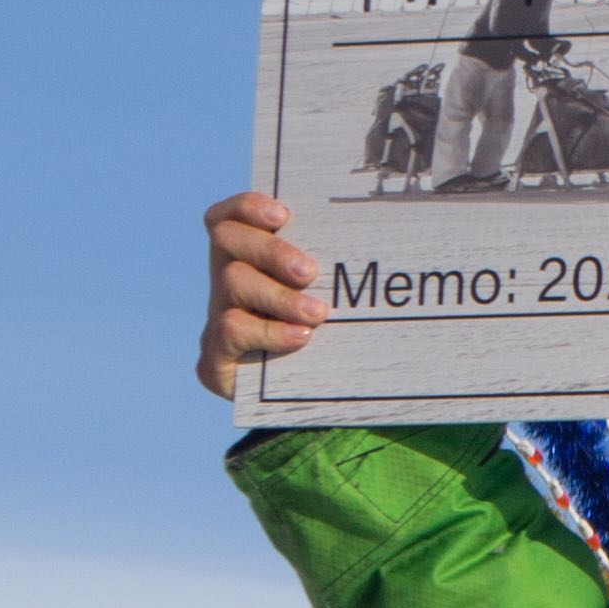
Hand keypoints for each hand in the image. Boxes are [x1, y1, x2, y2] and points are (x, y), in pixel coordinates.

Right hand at [199, 191, 325, 396]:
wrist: (305, 400)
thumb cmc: (330, 339)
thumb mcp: (334, 299)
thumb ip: (339, 272)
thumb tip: (393, 247)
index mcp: (247, 260)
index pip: (227, 217)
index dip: (247, 207)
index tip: (283, 215)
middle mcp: (225, 282)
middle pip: (227, 240)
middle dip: (271, 251)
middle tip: (309, 272)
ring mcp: (217, 318)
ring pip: (232, 283)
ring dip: (279, 295)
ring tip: (318, 314)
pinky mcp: (214, 359)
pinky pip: (232, 330)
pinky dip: (270, 331)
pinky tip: (301, 337)